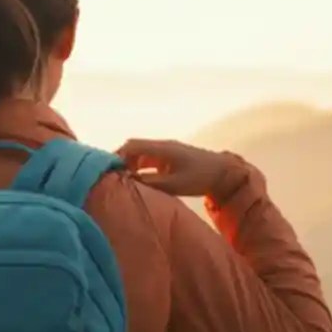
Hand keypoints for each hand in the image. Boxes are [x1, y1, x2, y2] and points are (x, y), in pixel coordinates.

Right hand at [115, 138, 242, 197]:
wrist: (223, 172)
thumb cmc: (200, 178)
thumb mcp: (173, 185)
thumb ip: (150, 183)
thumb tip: (128, 183)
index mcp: (162, 149)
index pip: (132, 146)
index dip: (117, 156)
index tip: (108, 171)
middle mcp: (162, 146)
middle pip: (134, 147)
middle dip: (121, 160)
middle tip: (112, 177)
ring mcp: (166, 151)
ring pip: (140, 153)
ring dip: (130, 164)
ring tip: (122, 180)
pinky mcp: (170, 158)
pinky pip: (148, 159)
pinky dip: (139, 167)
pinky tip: (136, 180)